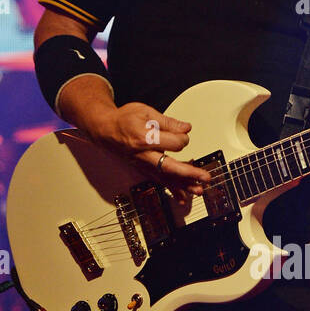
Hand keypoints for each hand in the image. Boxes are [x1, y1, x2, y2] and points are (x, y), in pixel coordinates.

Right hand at [93, 101, 210, 205]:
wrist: (105, 131)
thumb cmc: (123, 120)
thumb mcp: (145, 112)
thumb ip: (168, 122)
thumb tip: (186, 128)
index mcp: (144, 138)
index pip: (173, 143)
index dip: (183, 138)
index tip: (184, 133)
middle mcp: (143, 155)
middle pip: (169, 167)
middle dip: (189, 173)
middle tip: (205, 177)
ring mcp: (143, 165)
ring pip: (166, 178)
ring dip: (183, 186)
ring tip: (199, 190)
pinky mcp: (144, 171)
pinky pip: (160, 182)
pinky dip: (173, 191)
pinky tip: (183, 198)